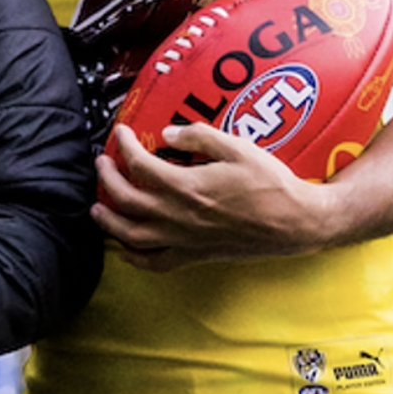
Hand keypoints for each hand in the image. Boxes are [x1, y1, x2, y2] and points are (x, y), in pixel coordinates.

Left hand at [93, 124, 340, 271]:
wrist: (295, 223)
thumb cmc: (270, 184)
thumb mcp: (238, 147)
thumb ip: (199, 136)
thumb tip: (167, 131)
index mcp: (187, 187)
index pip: (140, 164)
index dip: (125, 145)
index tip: (121, 133)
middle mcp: (179, 216)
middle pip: (126, 200)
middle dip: (107, 179)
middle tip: (102, 163)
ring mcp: (184, 240)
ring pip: (131, 236)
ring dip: (108, 221)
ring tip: (97, 207)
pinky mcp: (195, 256)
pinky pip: (155, 263)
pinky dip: (134, 257)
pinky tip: (125, 248)